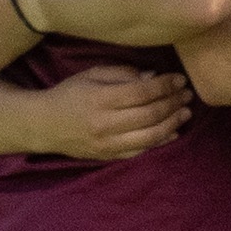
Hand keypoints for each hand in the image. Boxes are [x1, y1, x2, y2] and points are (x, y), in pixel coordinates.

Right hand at [35, 66, 194, 160]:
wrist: (43, 125)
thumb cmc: (70, 94)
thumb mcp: (92, 74)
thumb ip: (123, 73)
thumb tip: (153, 77)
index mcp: (100, 99)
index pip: (142, 93)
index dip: (165, 85)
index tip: (180, 78)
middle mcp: (104, 124)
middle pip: (149, 115)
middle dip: (173, 103)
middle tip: (188, 94)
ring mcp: (106, 144)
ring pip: (149, 137)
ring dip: (172, 124)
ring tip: (186, 112)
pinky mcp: (107, 157)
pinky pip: (139, 152)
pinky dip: (159, 143)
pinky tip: (173, 133)